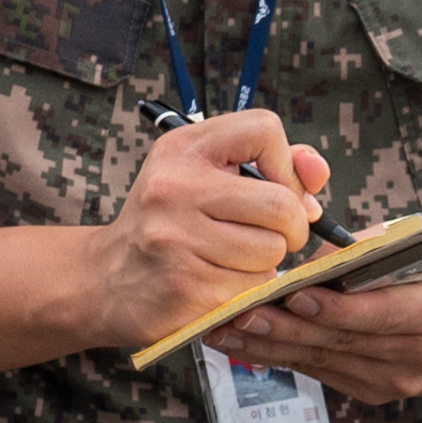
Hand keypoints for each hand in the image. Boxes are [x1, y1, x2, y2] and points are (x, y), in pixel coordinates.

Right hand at [77, 111, 332, 350]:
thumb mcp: (206, 177)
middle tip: (263, 236)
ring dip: (264, 263)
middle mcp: (173, 186)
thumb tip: (316, 176)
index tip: (272, 188)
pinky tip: (215, 284)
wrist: (105, 278)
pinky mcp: (185, 285)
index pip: (264, 130)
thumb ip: (270, 167)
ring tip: (229, 260)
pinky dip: (246, 292)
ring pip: (272, 251)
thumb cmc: (169, 224)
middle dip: (288, 229)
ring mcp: (175, 237)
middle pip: (281, 205)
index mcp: (182, 148)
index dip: (286, 165)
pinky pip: (253, 288)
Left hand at [210, 256, 421, 403]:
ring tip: (223, 330)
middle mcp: (420, 353)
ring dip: (268, 346)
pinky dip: (281, 356)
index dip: (336, 308)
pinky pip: (321, 372)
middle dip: (283, 327)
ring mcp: (397, 380)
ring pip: (322, 361)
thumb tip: (306, 264)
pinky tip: (244, 345)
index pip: (381, 313)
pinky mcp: (376, 392)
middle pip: (341, 341)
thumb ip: (367, 257)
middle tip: (236, 313)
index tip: (295, 295)